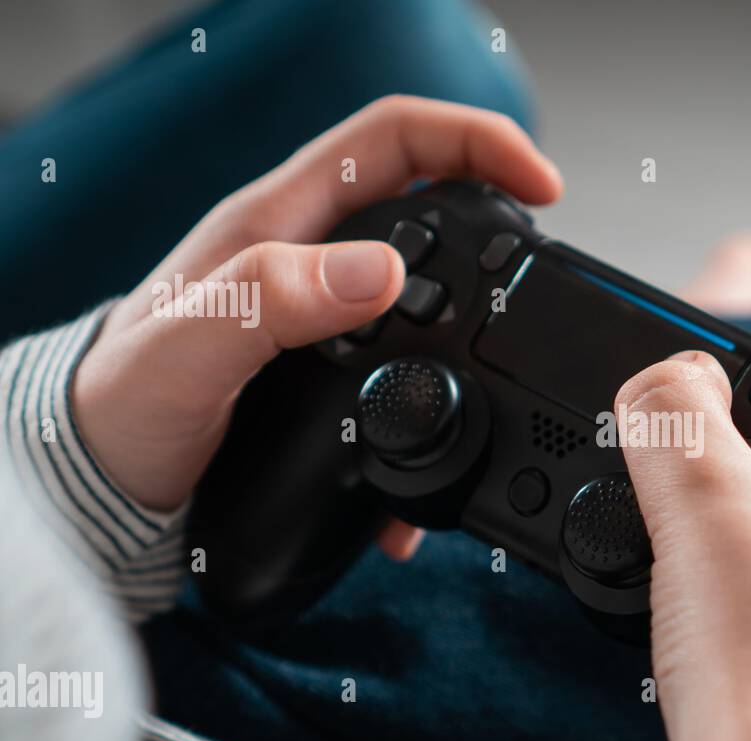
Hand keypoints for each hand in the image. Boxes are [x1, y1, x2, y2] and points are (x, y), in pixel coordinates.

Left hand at [72, 96, 562, 557]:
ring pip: (433, 296)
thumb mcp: (186, 353)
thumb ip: (270, 303)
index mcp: (277, 225)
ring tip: (505, 379)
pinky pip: (414, 372)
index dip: (476, 142)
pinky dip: (443, 411)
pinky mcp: (335, 373)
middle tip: (542, 274)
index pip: (393, 140)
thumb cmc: (119, 411)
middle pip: (432, 208)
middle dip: (499, 228)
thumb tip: (380, 272)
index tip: (543, 183)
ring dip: (479, 333)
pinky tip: (439, 465)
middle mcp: (310, 260)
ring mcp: (326, 318)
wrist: (105, 488)